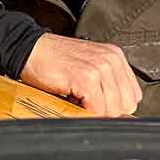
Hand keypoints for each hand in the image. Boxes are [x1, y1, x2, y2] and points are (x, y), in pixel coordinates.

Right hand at [19, 33, 141, 116]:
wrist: (26, 49)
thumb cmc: (52, 60)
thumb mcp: (87, 65)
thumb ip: (106, 83)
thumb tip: (117, 110)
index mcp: (115, 56)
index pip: (132, 95)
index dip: (115, 105)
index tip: (97, 103)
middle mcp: (111, 59)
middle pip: (126, 105)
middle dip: (106, 110)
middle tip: (84, 101)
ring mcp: (100, 68)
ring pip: (113, 109)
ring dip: (94, 111)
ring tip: (77, 99)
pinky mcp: (85, 78)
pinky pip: (97, 109)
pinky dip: (84, 111)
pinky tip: (71, 99)